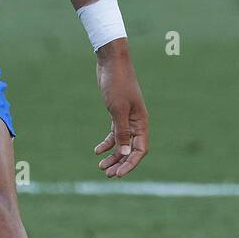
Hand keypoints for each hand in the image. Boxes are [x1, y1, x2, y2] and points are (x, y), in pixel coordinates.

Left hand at [94, 39, 148, 176]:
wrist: (111, 63)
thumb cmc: (116, 84)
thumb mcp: (117, 110)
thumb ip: (122, 131)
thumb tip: (126, 152)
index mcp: (141, 122)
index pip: (140, 150)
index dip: (130, 164)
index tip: (119, 174)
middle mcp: (136, 123)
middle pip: (131, 149)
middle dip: (120, 163)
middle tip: (107, 174)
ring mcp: (127, 119)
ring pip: (122, 143)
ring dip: (113, 156)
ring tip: (101, 167)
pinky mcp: (117, 114)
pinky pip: (114, 134)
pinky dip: (107, 143)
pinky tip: (97, 151)